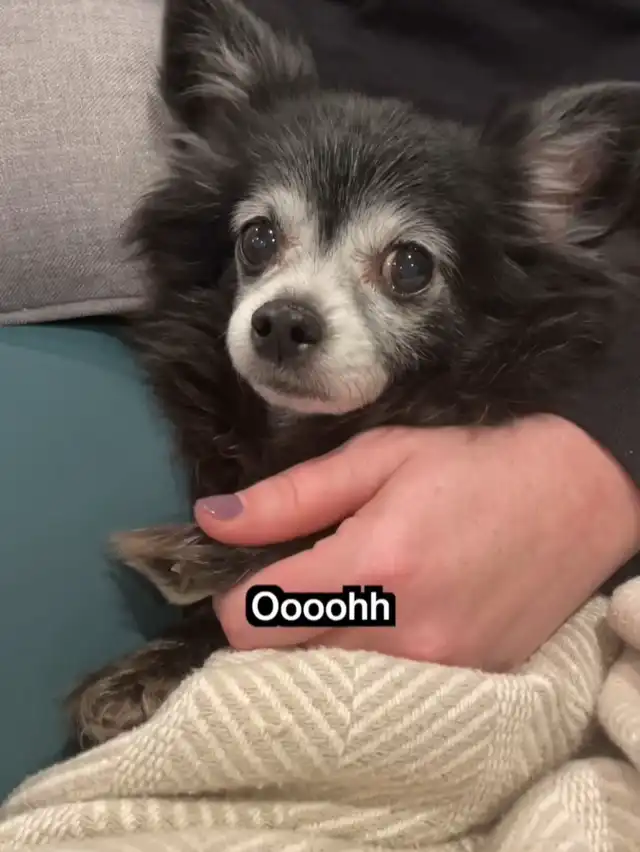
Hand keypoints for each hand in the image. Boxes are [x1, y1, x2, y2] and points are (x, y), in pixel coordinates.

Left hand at [195, 415, 639, 670]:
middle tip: (298, 575)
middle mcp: (399, 635)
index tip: (249, 569)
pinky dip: (363, 659)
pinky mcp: (462, 684)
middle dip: (270, 622)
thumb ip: (290, 496)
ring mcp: (435, 670)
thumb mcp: (378, 458)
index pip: (250, 620)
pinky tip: (386, 614)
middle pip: (279, 662)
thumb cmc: (473, 466)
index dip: (231, 593)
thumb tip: (211, 518)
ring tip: (345, 591)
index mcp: (370, 567)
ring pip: (326, 680)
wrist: (576, 498)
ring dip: (315, 643)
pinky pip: (379, 690)